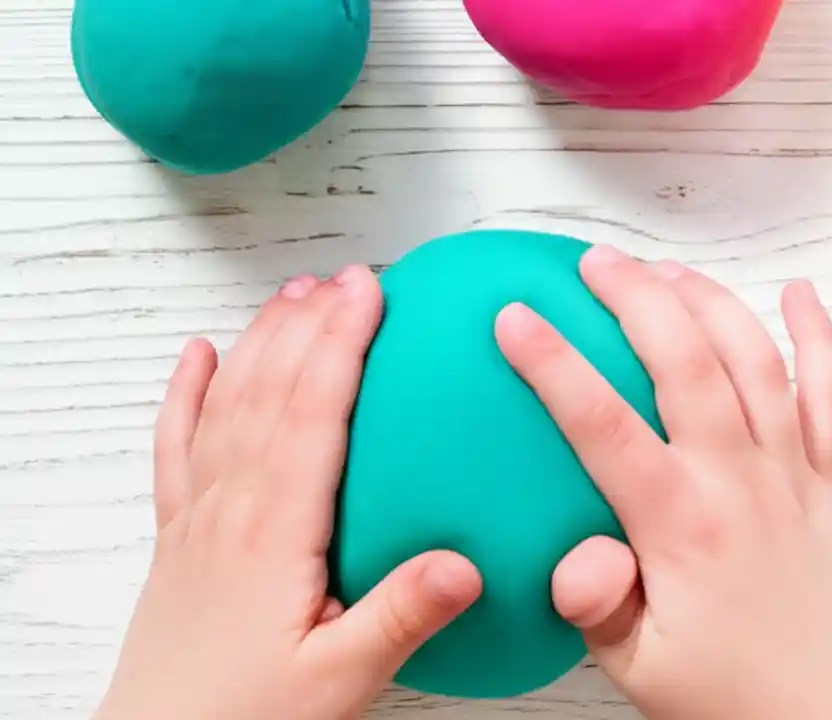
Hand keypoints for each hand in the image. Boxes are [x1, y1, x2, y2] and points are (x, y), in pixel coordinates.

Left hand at [97, 267, 481, 719]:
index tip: (367, 291)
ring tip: (293, 294)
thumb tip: (467, 565)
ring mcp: (198, 516)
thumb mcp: (340, 679)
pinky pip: (176, 446)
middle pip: (269, 390)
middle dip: (310, 324)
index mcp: (275, 532)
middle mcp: (231, 508)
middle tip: (348, 276)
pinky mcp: (178, 534)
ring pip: (227, 404)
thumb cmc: (248, 717)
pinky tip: (197, 354)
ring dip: (260, 341)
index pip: (309, 413)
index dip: (339, 344)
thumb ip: (402, 617)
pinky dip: (185, 393)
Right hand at [497, 247, 831, 719]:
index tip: (514, 318)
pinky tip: (800, 294)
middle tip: (595, 263)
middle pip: (687, 362)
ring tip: (665, 268)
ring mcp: (790, 474)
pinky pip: (831, 395)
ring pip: (755, 360)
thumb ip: (597, 605)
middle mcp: (739, 483)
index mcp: (681, 527)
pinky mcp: (826, 482)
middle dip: (636, 298)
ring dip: (710, 302)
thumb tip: (574, 553)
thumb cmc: (736, 698)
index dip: (554, 364)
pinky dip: (818, 338)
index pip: (603, 426)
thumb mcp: (640, 669)